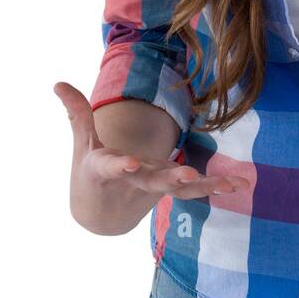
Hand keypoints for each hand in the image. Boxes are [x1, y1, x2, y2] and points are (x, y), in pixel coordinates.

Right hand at [55, 82, 248, 232]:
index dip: (118, 165)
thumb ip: (76, 112)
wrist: (98, 214)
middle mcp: (132, 183)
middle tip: (186, 175)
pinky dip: (216, 187)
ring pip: (180, 190)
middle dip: (169, 178)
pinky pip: (195, 190)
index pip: (110, 167)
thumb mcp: (81, 143)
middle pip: (152, 182)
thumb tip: (57, 82)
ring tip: (228, 183)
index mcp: (105, 171)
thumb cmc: (88, 172)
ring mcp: (153, 189)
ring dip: (205, 186)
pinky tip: (240, 184)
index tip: (127, 163)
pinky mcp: (169, 191)